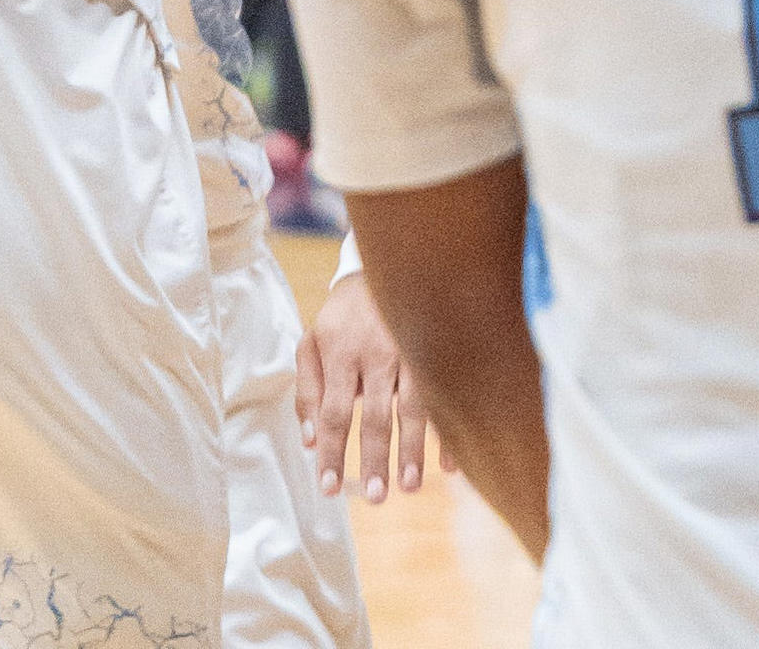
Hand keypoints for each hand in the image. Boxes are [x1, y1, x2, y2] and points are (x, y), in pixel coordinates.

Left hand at [296, 266, 439, 502]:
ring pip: (414, 406)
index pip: (333, 412)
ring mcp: (412, 349)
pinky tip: (451, 463)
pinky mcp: (439, 347)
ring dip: (412, 449)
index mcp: (342, 351)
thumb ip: (307, 389)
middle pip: (375, 415)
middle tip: (375, 497)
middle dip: (375, 459)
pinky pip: (444, 393)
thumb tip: (308, 440)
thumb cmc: (345, 313)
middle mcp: (378, 353)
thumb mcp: (314, 340)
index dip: (331, 452)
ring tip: (410, 486)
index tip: (329, 489)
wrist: (389, 262)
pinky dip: (448, 430)